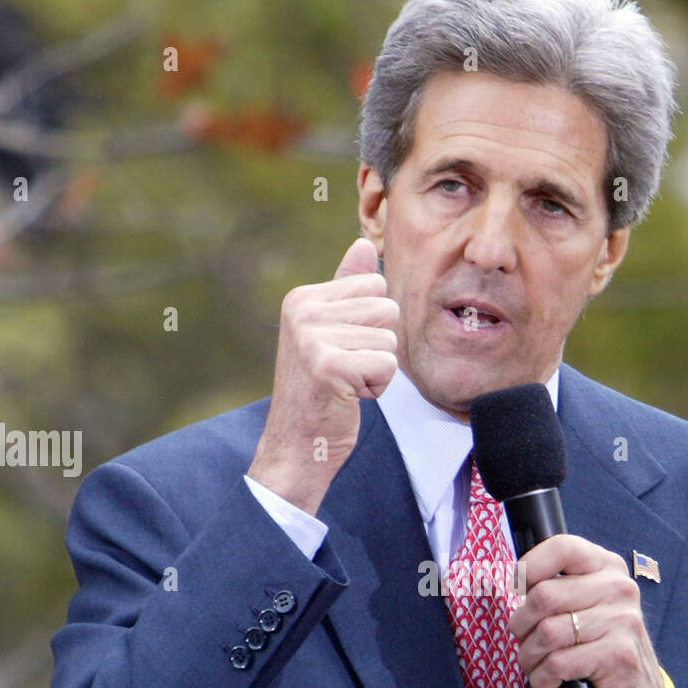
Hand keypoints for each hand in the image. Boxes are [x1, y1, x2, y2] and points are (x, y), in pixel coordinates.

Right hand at [247, 237, 398, 514]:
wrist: (298, 445)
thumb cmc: (319, 391)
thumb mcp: (330, 332)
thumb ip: (346, 288)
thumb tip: (365, 243)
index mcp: (303, 297)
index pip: (376, 285)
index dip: (372, 325)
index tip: (343, 350)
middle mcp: (303, 311)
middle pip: (387, 310)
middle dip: (378, 347)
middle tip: (346, 371)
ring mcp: (312, 338)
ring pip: (389, 340)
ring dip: (377, 370)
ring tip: (345, 384)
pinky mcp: (328, 366)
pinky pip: (386, 364)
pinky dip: (377, 387)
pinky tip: (349, 397)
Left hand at [508, 534, 687, 687]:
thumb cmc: (600, 646)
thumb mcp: (587, 606)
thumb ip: (559, 588)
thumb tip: (517, 581)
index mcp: (607, 567)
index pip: (563, 547)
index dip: (530, 567)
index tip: (518, 590)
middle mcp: (618, 587)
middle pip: (544, 595)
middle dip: (520, 626)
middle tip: (523, 642)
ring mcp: (622, 620)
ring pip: (546, 633)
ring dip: (529, 658)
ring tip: (535, 669)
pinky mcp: (618, 654)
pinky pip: (558, 664)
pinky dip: (542, 680)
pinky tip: (548, 687)